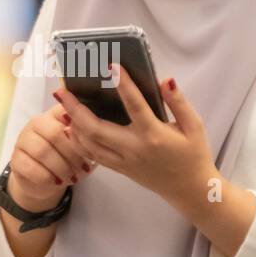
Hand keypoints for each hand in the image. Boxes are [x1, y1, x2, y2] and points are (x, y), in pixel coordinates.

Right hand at [7, 102, 95, 209]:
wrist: (44, 181)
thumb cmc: (66, 159)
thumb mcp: (80, 148)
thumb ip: (85, 139)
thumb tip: (94, 138)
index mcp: (54, 115)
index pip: (64, 108)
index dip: (77, 120)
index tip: (89, 134)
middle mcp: (37, 123)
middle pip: (54, 133)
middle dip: (72, 153)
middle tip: (84, 168)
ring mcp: (23, 140)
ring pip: (42, 151)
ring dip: (61, 167)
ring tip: (73, 178)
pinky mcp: (15, 159)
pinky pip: (31, 167)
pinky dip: (47, 177)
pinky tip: (57, 182)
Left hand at [52, 63, 215, 210]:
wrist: (189, 190)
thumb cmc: (193, 155)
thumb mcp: (194, 126)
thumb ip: (178, 102)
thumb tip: (165, 80)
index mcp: (154, 135)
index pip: (135, 106)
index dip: (123, 85)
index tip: (111, 66)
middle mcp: (135, 149)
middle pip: (97, 130)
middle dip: (77, 110)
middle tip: (62, 92)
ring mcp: (125, 162)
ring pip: (90, 145)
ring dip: (73, 125)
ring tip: (62, 106)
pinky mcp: (120, 169)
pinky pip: (94, 157)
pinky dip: (80, 142)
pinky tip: (71, 129)